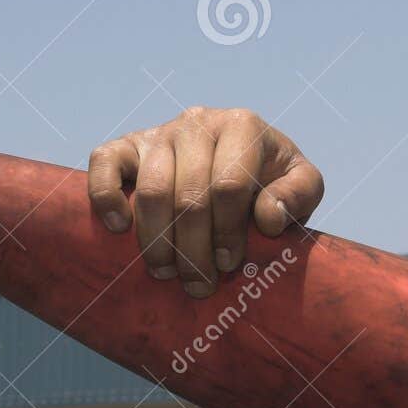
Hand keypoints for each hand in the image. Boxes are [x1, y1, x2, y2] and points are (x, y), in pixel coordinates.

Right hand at [87, 107, 323, 297]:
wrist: (239, 170)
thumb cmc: (271, 184)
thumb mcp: (302, 187)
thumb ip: (299, 194)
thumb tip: (267, 216)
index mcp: (242, 126)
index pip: (228, 185)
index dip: (228, 232)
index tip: (229, 264)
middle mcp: (198, 122)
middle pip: (189, 195)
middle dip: (194, 250)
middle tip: (199, 284)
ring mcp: (160, 133)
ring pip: (150, 190)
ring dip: (156, 241)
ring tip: (167, 272)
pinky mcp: (127, 146)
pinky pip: (104, 164)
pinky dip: (106, 197)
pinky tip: (120, 229)